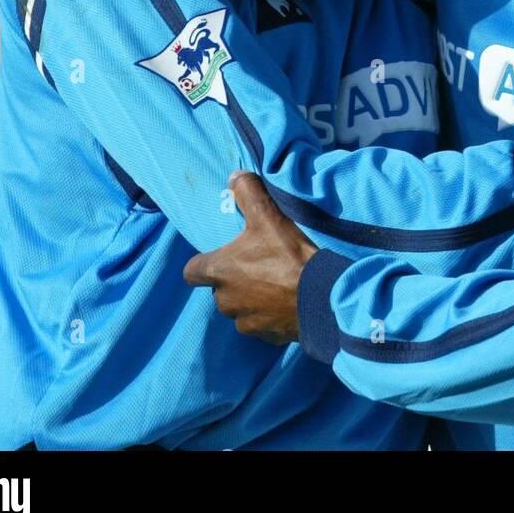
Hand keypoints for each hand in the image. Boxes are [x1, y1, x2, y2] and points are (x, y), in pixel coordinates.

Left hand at [183, 172, 316, 344]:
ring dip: (252, 299)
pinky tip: (289, 302)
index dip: (203, 263)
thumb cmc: (288, 255)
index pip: (191, 271)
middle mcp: (224, 301)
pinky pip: (262, 324)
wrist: (322, 296)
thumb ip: (248, 193)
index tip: (221, 255)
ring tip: (277, 284)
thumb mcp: (268, 216)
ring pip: (241, 309)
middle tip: (259, 265)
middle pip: (219, 290)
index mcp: (218, 271)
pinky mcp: (266, 336)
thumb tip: (235, 176)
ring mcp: (245, 322)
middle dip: (234, 280)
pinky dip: (271, 315)